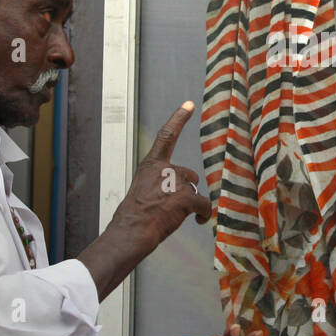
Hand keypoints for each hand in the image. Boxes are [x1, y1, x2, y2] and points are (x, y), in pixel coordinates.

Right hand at [101, 102, 210, 266]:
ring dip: (189, 204)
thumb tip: (181, 189)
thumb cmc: (135, 216)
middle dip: (184, 190)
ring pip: (193, 190)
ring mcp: (174, 181)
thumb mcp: (142, 190)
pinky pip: (204, 204)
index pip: (166, 136)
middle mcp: (164, 168)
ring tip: (171, 216)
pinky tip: (198, 220)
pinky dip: (203, 213)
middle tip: (168, 207)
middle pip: (187, 175)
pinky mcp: (185, 196)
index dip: (178, 119)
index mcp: (151, 165)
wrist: (131, 231)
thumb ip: (160, 183)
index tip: (188, 104)